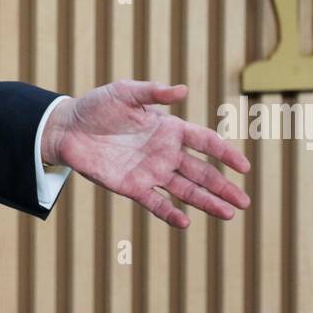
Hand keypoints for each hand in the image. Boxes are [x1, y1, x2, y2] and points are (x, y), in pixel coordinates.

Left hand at [41, 80, 250, 226]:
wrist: (68, 128)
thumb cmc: (97, 106)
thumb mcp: (125, 92)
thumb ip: (153, 93)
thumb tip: (182, 89)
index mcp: (168, 129)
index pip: (205, 142)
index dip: (225, 153)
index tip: (244, 167)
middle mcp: (164, 153)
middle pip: (201, 172)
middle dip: (223, 187)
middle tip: (245, 201)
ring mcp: (150, 172)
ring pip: (185, 190)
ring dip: (206, 202)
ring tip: (229, 214)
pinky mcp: (132, 187)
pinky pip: (155, 203)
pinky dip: (170, 213)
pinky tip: (186, 222)